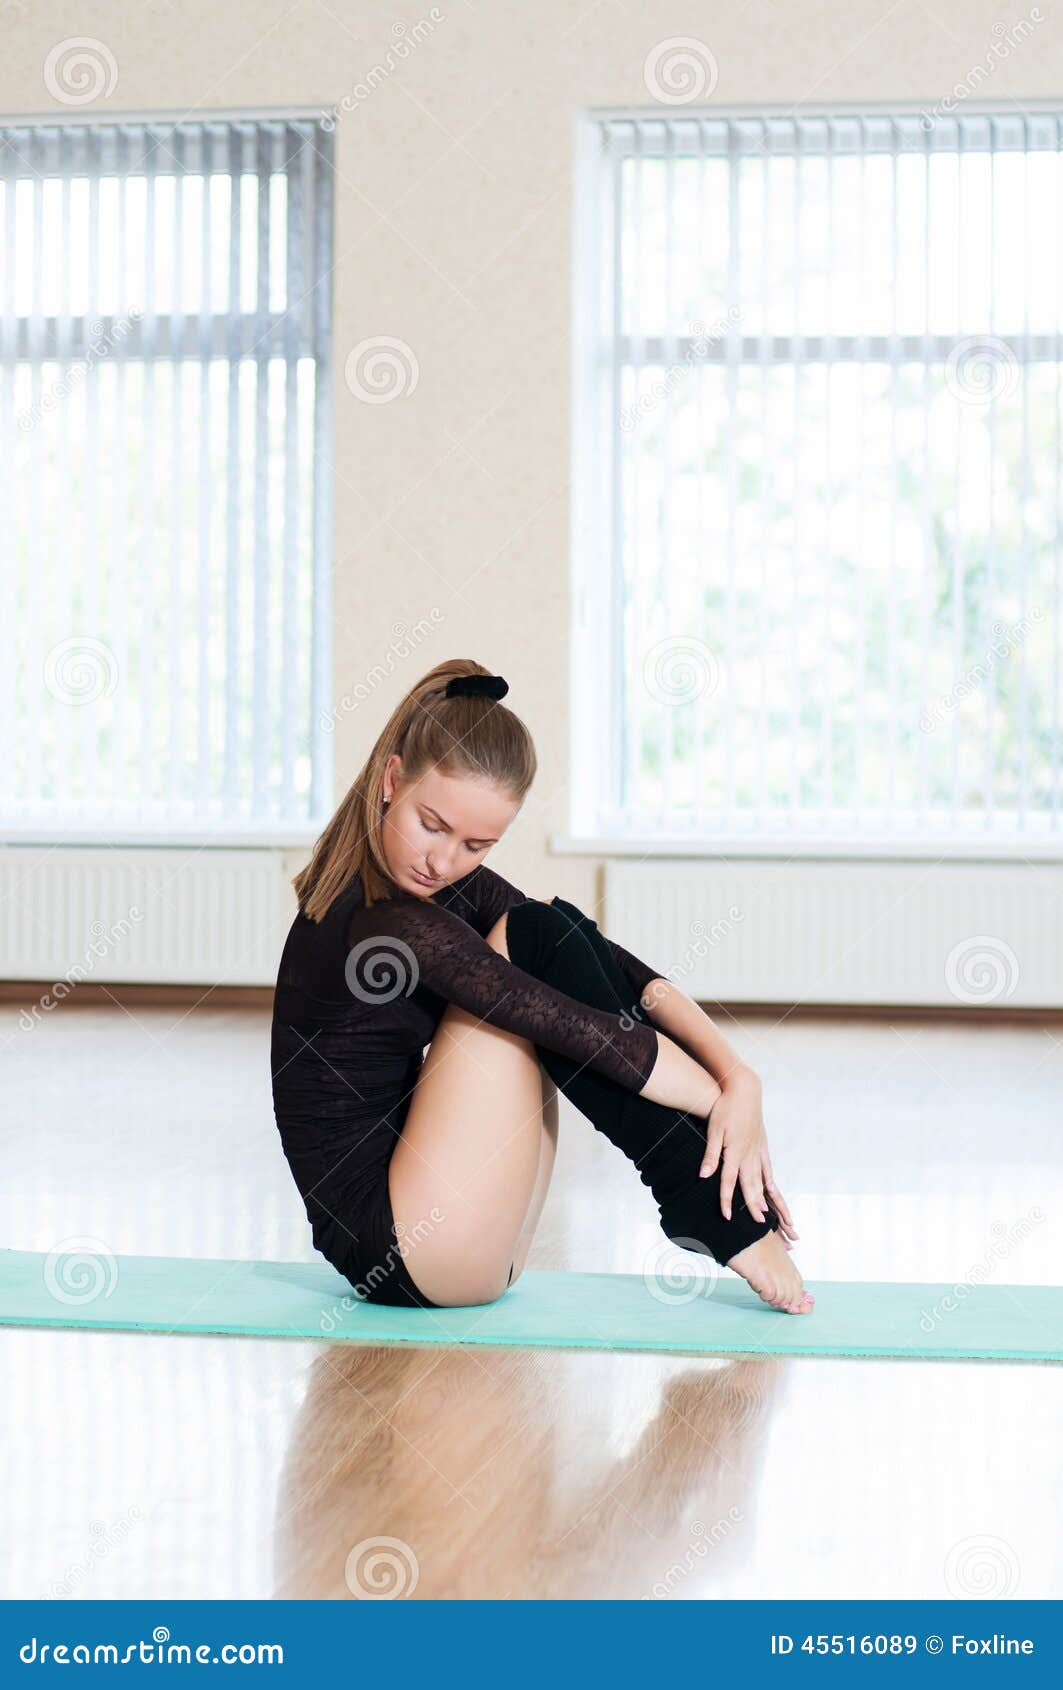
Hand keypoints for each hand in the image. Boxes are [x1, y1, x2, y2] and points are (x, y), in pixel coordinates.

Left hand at [699, 1069, 798, 1243]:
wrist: (744, 1089)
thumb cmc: (725, 1108)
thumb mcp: (714, 1129)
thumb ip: (710, 1154)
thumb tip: (703, 1175)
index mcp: (735, 1152)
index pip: (729, 1181)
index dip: (727, 1200)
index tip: (727, 1217)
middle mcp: (750, 1155)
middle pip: (753, 1187)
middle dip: (757, 1209)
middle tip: (764, 1228)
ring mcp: (759, 1152)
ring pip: (766, 1183)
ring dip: (774, 1203)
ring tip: (784, 1222)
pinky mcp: (763, 1148)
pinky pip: (769, 1172)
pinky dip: (772, 1188)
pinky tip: (775, 1198)